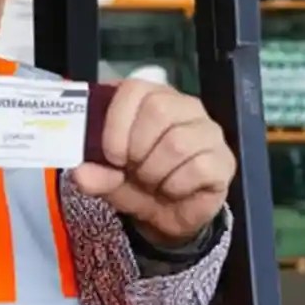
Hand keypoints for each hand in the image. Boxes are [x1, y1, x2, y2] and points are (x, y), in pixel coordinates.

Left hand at [70, 79, 235, 245]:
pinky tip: (174, 190)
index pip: (134, 89)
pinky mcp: (224, 160)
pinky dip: (176, 186)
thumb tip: (81, 173)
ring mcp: (209, 132)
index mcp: (151, 99)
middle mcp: (184, 107)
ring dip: (155, 172)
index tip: (111, 155)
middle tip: (134, 170)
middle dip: (137, 150)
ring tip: (153, 182)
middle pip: (159, 110)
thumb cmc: (139, 185)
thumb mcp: (109, 181)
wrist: (170, 215)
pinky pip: (198, 167)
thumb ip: (95, 174)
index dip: (117, 123)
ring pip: (177, 142)